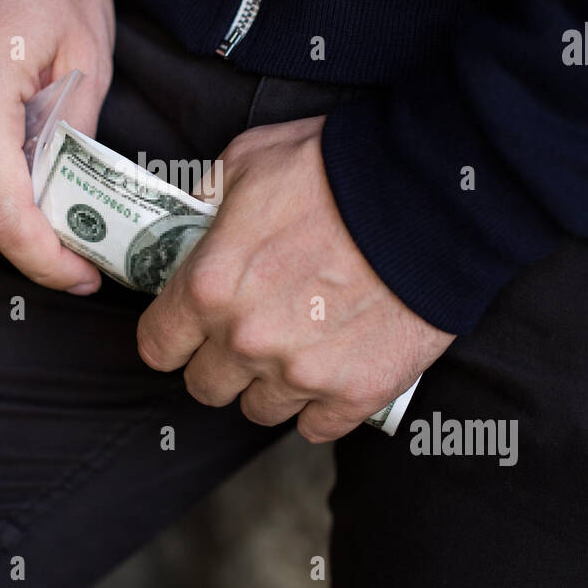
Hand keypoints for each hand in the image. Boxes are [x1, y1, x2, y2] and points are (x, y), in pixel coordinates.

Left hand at [136, 116, 455, 441]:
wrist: (429, 194)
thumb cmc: (336, 168)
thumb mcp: (248, 161)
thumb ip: (206, 200)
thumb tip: (190, 222)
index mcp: (210, 286)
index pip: (158, 346)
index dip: (171, 336)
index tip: (187, 328)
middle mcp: (247, 340)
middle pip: (205, 386)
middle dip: (219, 360)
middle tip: (249, 331)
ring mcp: (302, 372)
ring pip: (260, 410)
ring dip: (270, 384)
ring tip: (298, 345)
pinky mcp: (356, 392)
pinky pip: (316, 426)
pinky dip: (320, 404)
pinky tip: (332, 368)